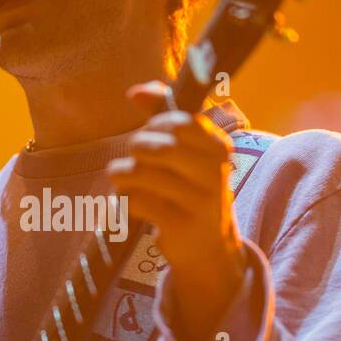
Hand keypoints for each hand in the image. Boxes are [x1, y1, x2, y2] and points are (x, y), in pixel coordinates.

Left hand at [106, 81, 246, 340]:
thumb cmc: (191, 190)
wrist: (210, 249)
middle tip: (132, 158)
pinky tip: (128, 203)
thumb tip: (135, 91)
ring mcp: (199, 201)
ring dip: (122, 174)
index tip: (147, 134)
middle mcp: (215, 173)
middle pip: (158, 147)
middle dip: (135, 148)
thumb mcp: (188, 153)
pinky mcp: (180, 225)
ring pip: (142, 173)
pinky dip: (124, 200)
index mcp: (219, 148)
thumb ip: (164, 116)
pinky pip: (136, 201)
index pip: (180, 122)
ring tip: (121, 178)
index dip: (155, 124)